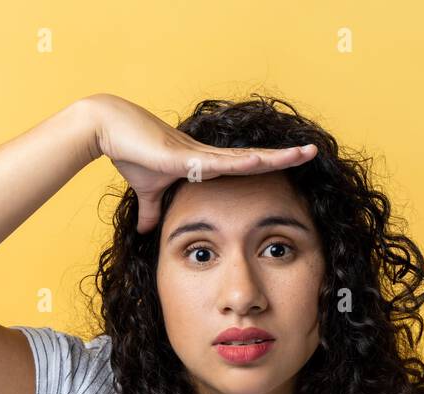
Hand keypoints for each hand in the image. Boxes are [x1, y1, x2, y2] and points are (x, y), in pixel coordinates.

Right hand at [82, 93, 317, 233]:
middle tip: (313, 151)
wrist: (110, 132)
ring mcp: (201, 155)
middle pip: (256, 158)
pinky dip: (242, 163)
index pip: (246, 166)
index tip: (293, 164)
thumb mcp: (148, 192)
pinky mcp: (187, 157)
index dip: (270, 165)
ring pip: (247, 157)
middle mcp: (210, 157)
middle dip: (285, 157)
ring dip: (276, 157)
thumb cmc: (131, 154)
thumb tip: (146, 230)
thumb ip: (152, 211)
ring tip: (304, 152)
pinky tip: (263, 162)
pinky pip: (220, 162)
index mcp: (206, 165)